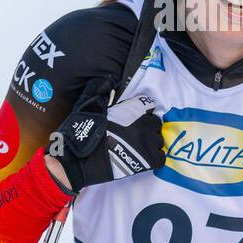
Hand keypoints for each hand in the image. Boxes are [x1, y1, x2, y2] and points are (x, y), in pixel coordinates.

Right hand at [53, 77, 165, 191]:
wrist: (82, 160)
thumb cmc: (83, 133)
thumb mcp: (89, 106)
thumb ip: (99, 92)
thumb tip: (105, 81)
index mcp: (131, 110)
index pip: (147, 104)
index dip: (142, 111)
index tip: (137, 116)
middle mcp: (143, 125)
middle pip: (155, 124)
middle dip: (147, 127)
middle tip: (136, 134)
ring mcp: (147, 143)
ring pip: (158, 141)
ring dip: (151, 143)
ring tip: (139, 148)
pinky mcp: (148, 161)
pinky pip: (160, 157)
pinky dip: (153, 158)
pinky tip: (143, 159)